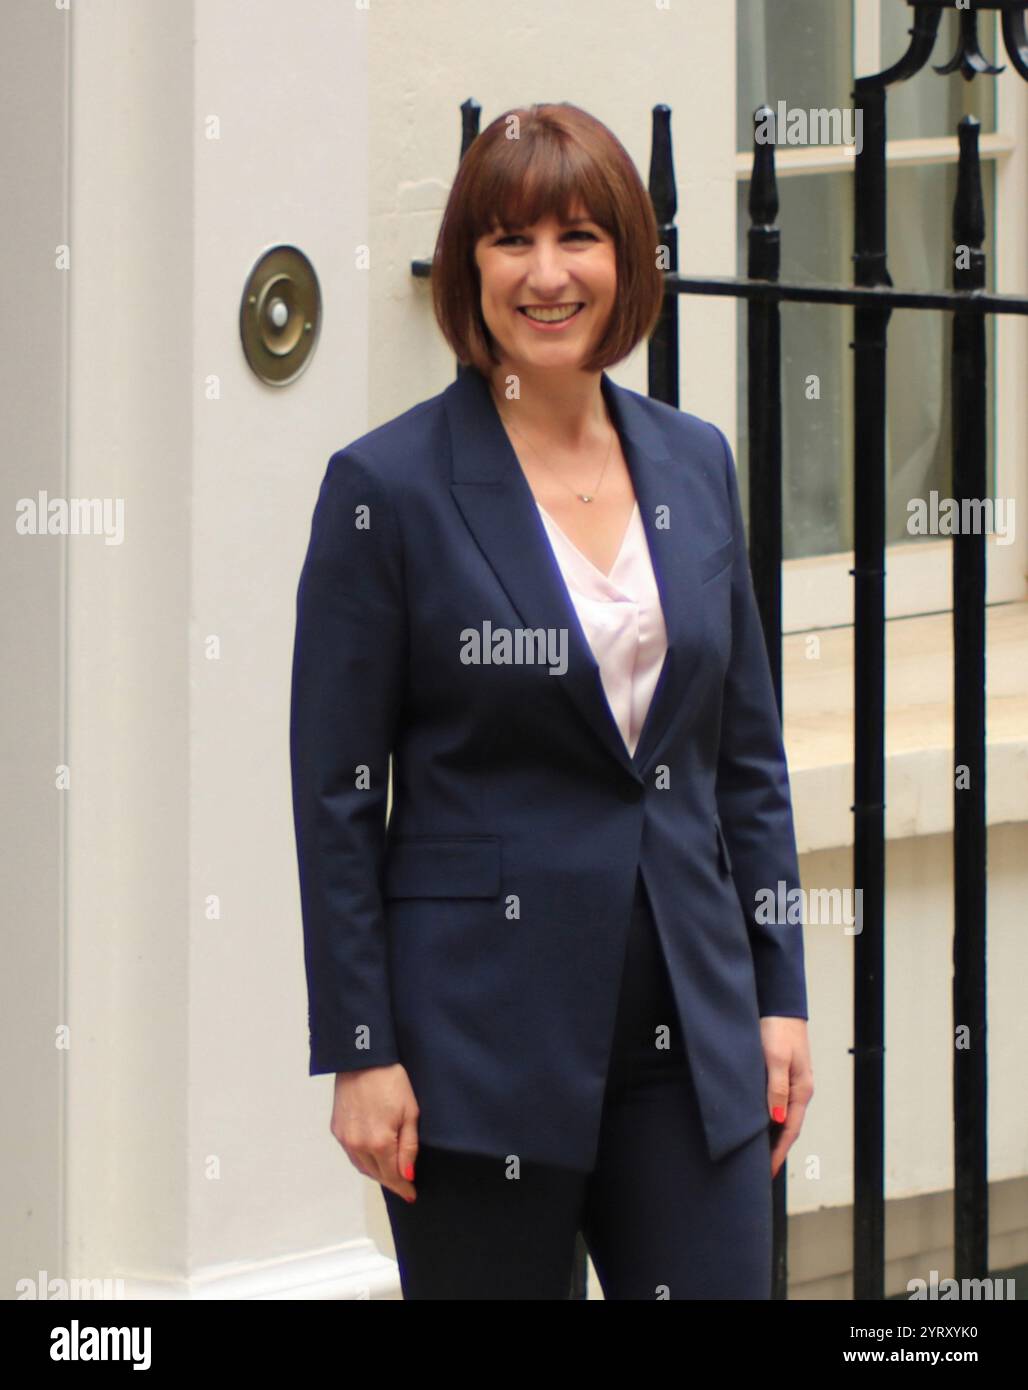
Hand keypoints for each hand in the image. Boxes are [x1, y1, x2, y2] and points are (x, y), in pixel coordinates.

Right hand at [330, 1064, 419, 1202]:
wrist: (362, 1060)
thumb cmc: (392, 1081)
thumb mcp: (410, 1113)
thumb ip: (408, 1147)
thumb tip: (407, 1175)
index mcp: (379, 1142)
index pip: (393, 1176)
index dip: (404, 1187)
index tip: (411, 1195)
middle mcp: (358, 1145)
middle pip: (377, 1174)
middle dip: (392, 1181)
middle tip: (404, 1185)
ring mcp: (345, 1138)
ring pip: (362, 1166)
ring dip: (377, 1171)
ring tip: (390, 1172)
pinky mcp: (336, 1129)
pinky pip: (351, 1153)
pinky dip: (363, 1159)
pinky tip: (373, 1155)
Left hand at [759, 1016, 813, 1179]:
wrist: (780, 1005)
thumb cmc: (778, 1029)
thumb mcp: (775, 1058)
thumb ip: (776, 1088)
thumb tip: (776, 1119)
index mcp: (801, 1090)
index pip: (790, 1130)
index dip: (778, 1152)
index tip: (767, 1172)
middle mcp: (799, 1090)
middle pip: (788, 1127)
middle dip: (776, 1150)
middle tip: (760, 1171)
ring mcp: (793, 1082)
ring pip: (782, 1116)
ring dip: (773, 1135)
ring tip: (757, 1153)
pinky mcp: (784, 1074)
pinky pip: (778, 1104)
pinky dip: (770, 1119)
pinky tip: (760, 1123)